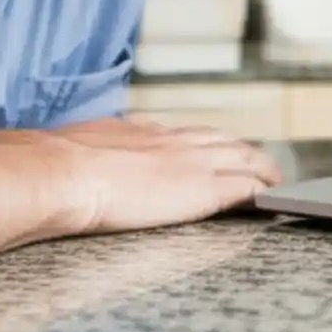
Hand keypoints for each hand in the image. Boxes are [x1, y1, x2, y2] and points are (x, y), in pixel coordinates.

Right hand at [46, 117, 283, 234]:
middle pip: (222, 140)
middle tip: (258, 161)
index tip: (212, 146)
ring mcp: (192, 163)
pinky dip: (261, 192)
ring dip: (261, 168)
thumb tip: (79, 157)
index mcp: (142, 132)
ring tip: (275, 178)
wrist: (64, 174)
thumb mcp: (79, 148)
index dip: (204, 141)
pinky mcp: (203, 190)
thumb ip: (92, 152)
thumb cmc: (56, 167)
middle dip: (242, 150)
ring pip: (242, 159)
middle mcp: (173, 142)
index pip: (184, 133)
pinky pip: (245, 189)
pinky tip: (272, 198)